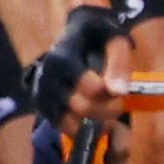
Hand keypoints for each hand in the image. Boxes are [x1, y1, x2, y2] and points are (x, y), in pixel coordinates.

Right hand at [31, 2, 122, 129]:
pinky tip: (95, 117)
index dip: (112, 93)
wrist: (76, 34)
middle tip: (119, 103)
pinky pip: (65, 128)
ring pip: (72, 124)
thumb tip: (119, 92)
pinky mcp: (43, 108)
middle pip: (82, 107)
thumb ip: (119, 64)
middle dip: (108, 110)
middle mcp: (46, 78)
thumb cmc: (98, 38)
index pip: (92, 88)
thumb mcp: (115, 41)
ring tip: (108, 111)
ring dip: (97, 122)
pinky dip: (84, 128)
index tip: (122, 89)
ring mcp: (42, 94)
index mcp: (62, 57)